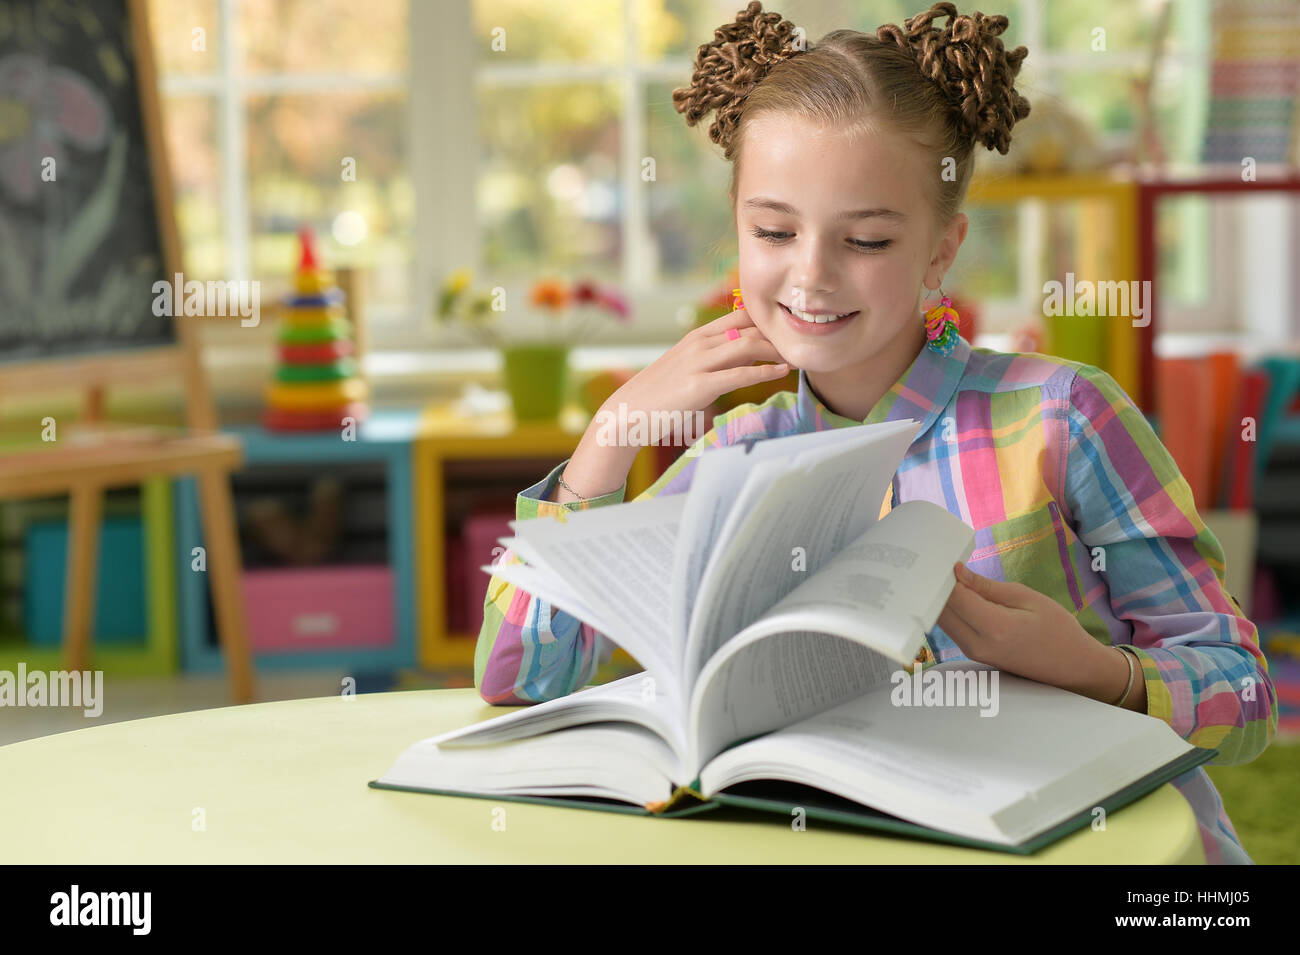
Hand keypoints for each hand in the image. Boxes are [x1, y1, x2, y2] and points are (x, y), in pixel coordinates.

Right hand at [601, 307, 789, 447]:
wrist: (628, 412)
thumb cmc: (659, 395)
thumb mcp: (687, 368)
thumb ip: (714, 359)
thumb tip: (744, 355)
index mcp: (697, 337)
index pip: (740, 316)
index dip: (768, 320)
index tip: (790, 330)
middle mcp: (699, 343)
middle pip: (749, 327)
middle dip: (779, 334)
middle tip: (802, 343)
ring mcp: (698, 363)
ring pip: (748, 346)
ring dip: (777, 350)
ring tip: (798, 356)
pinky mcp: (699, 385)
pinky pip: (738, 374)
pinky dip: (764, 371)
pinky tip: (782, 373)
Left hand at [937, 562, 1132, 704]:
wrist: (1072, 666)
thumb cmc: (1057, 628)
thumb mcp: (1027, 598)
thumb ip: (987, 587)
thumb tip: (957, 572)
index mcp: (995, 627)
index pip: (953, 598)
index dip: (944, 577)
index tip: (941, 558)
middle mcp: (977, 644)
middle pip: (941, 611)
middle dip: (937, 587)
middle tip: (941, 564)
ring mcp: (973, 653)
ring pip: (942, 621)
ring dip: (941, 599)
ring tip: (950, 577)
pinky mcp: (973, 654)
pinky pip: (952, 629)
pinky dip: (951, 611)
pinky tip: (959, 595)